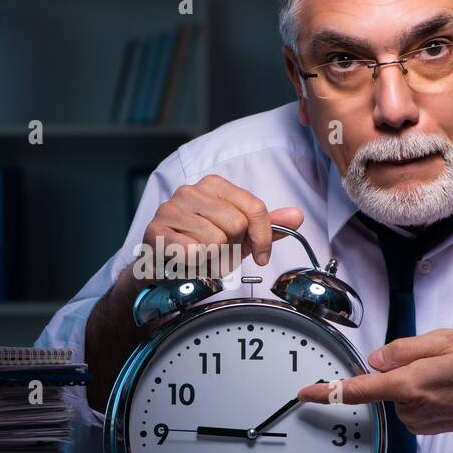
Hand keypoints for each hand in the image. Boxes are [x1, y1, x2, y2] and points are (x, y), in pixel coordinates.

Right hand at [142, 174, 303, 270]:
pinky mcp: (156, 230)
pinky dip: (196, 264)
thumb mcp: (239, 236)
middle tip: (219, 255)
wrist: (163, 267)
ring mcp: (171, 209)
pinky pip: (193, 251)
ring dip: (213, 260)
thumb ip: (266, 226)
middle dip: (233, 249)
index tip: (261, 255)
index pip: (255, 208)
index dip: (263, 238)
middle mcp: (191, 191)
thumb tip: (297, 216)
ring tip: (202, 258)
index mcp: (214, 185)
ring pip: (215, 240)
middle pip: (236, 224)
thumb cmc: (202, 247)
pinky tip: (188, 262)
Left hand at [295, 329, 452, 433]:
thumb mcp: (444, 340)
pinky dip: (422, 393)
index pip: (359, 389)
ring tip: (448, 373)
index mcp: (410, 384)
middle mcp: (411, 407)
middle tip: (436, 358)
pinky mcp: (428, 427)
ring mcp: (420, 420)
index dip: (329, 391)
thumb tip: (376, 359)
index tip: (305, 394)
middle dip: (399, 368)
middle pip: (383, 384)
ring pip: (397, 394)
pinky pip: (410, 404)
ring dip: (413, 381)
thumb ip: (404, 348)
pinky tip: (447, 388)